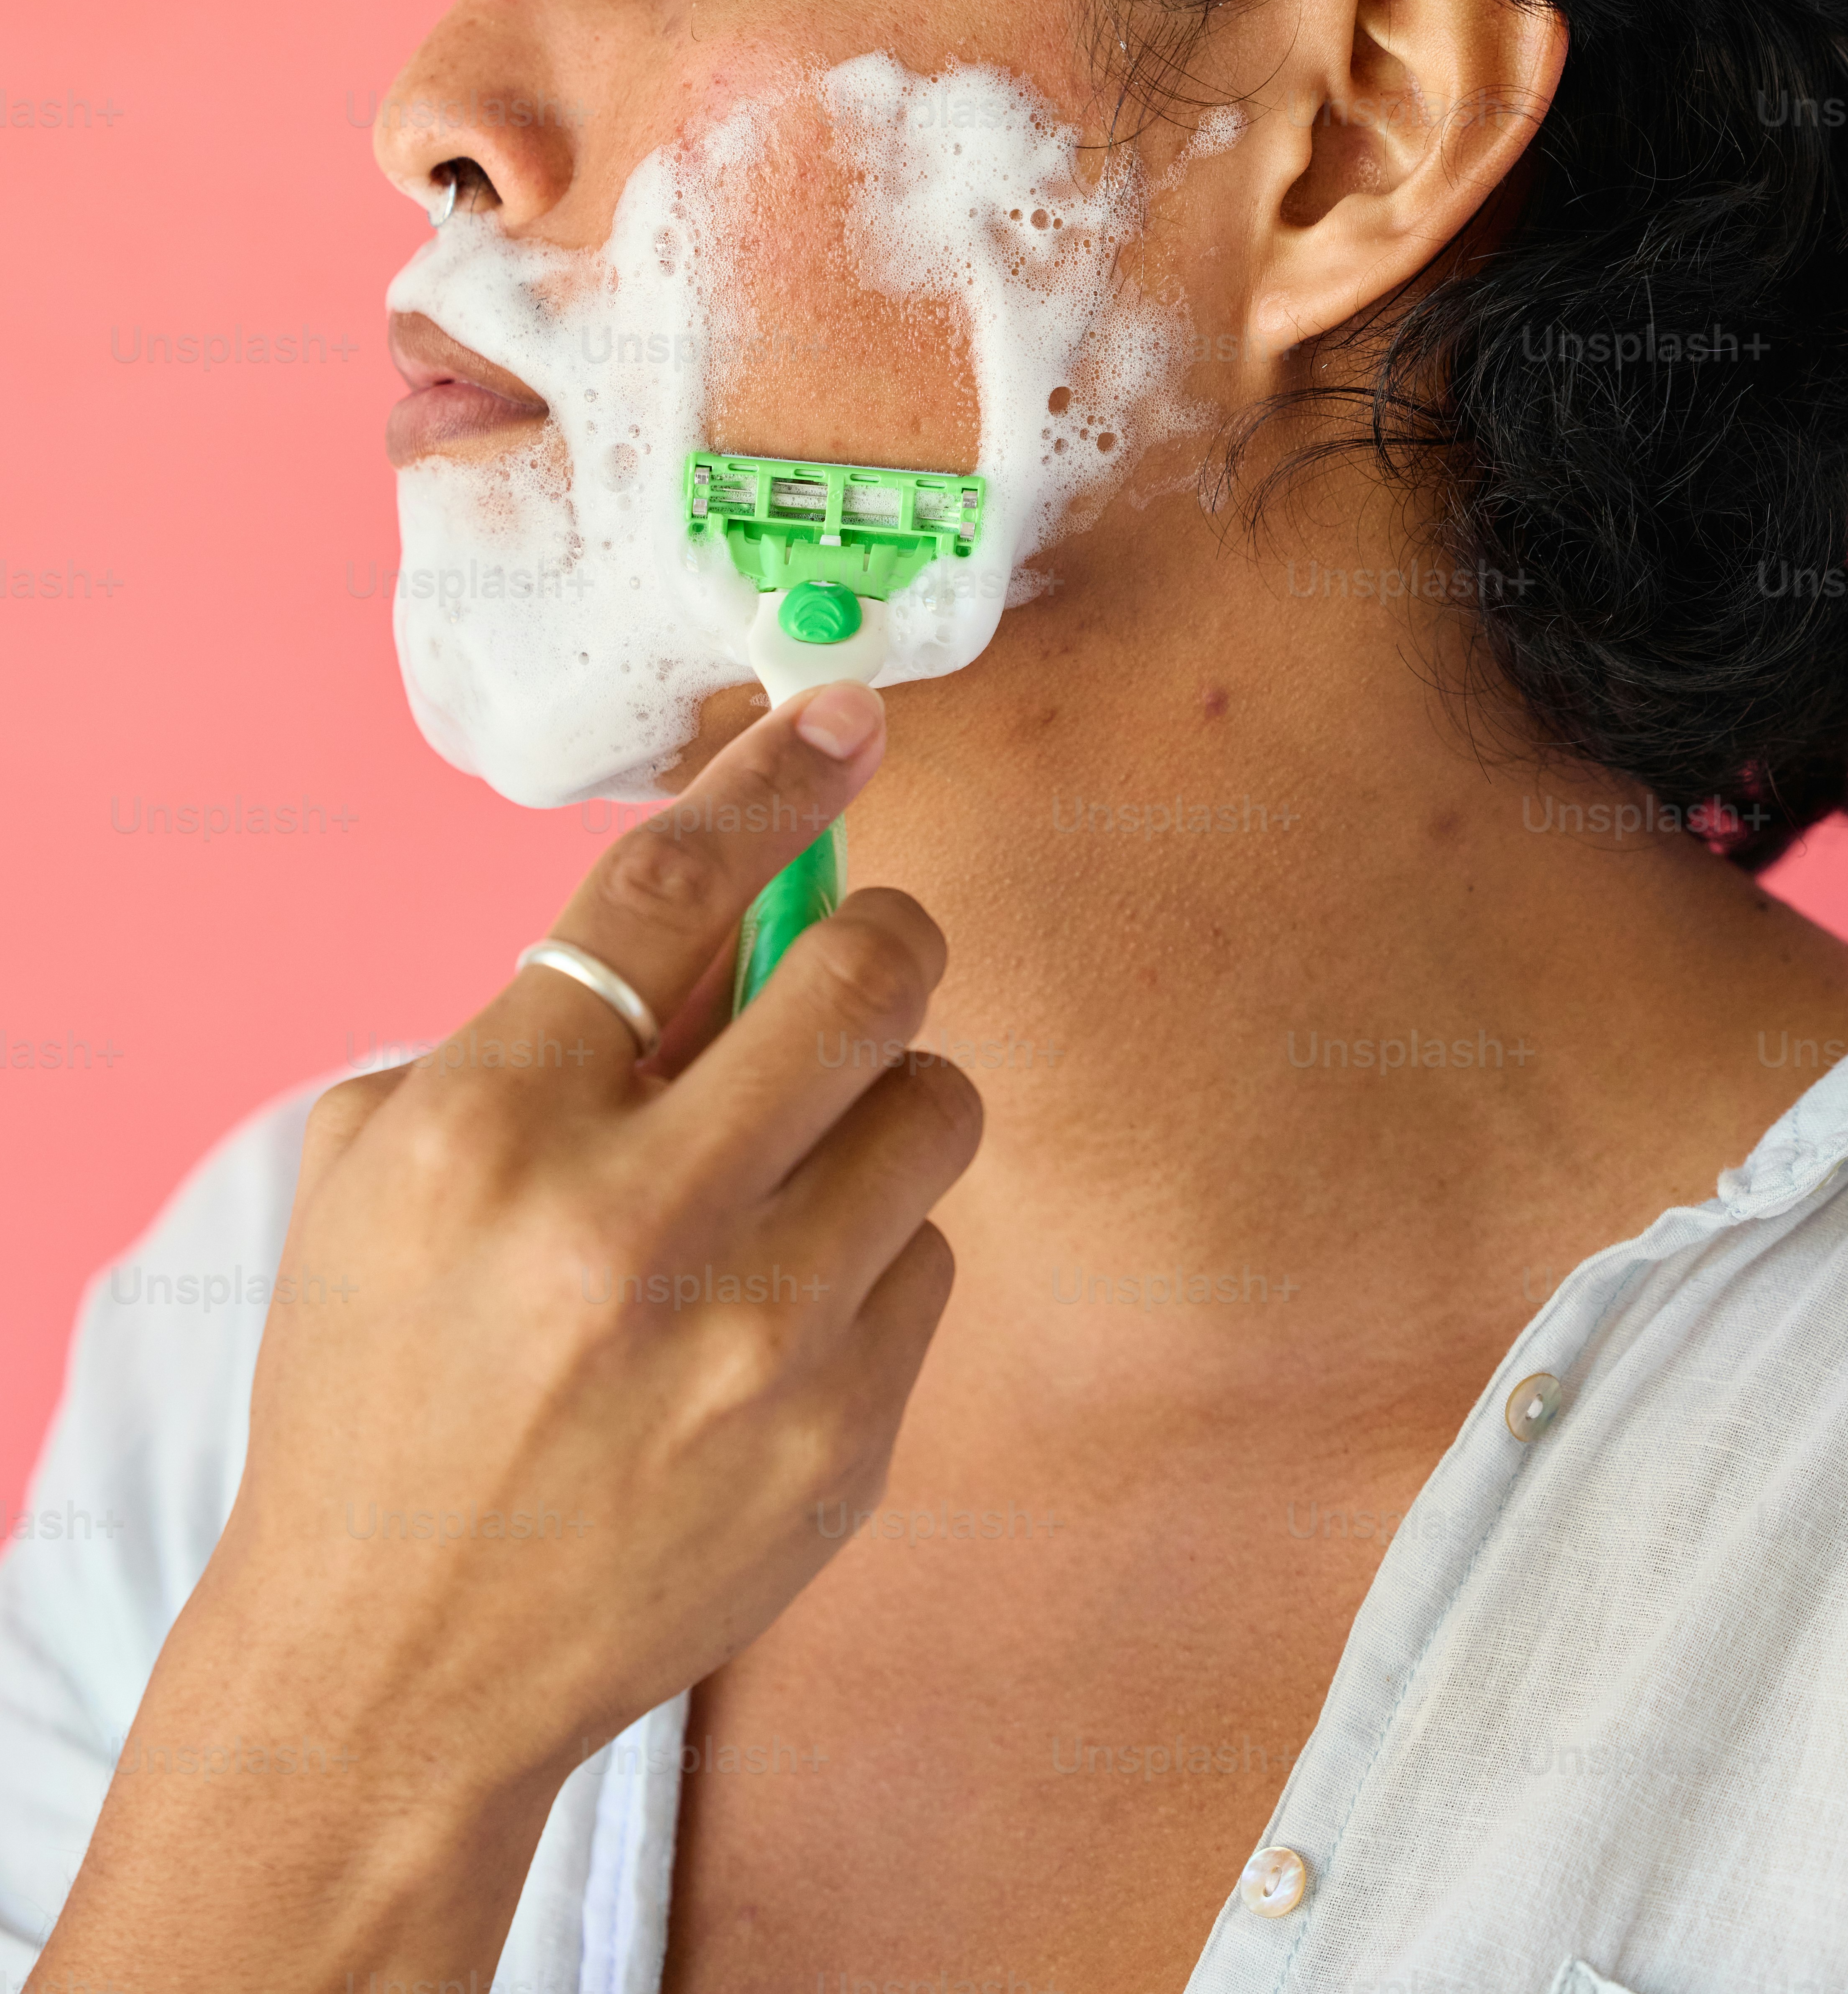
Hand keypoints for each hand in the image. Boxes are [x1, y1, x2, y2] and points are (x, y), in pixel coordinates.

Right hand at [189, 678, 979, 1797]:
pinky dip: (868, 1253)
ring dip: (880, 1100)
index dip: (774, 779)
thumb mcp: (397, 1166)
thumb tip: (737, 909)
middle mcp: (631, 1228)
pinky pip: (929, 1257)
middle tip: (857, 956)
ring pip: (931, 1109)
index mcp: (494, 1131)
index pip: (670, 886)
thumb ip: (557, 1026)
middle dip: (882, 934)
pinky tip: (776, 1314)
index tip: (843, 715)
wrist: (397, 1664)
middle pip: (863, 977)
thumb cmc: (384, 1380)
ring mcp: (757, 1345)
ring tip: (797, 1162)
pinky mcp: (844, 1441)